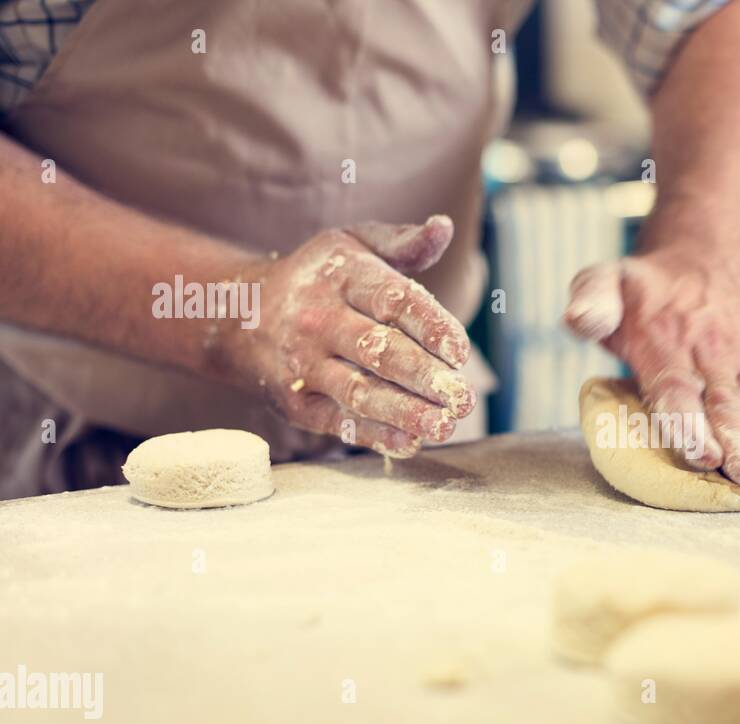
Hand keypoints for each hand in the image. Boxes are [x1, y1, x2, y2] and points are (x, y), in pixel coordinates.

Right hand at [221, 216, 475, 456]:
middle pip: (379, 351)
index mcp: (341, 275)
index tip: (461, 352)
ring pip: (359, 391)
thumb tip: (444, 227)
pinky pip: (339, 421)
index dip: (431, 327)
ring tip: (444, 425)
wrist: (238, 314)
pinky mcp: (296, 401)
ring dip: (405, 412)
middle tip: (463, 398)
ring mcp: (304, 363)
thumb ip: (403, 242)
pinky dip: (376, 435)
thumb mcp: (353, 244)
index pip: (393, 301)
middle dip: (425, 376)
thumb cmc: (317, 277)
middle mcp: (318, 319)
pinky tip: (410, 442)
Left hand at [563, 248, 739, 486]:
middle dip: (739, 445)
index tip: (702, 453)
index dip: (689, 422)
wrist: (704, 262)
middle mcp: (708, 353)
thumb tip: (581, 320)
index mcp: (665, 338)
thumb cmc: (643, 288)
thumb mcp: (605, 279)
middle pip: (724, 406)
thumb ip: (591, 300)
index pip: (676, 386)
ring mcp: (739, 363)